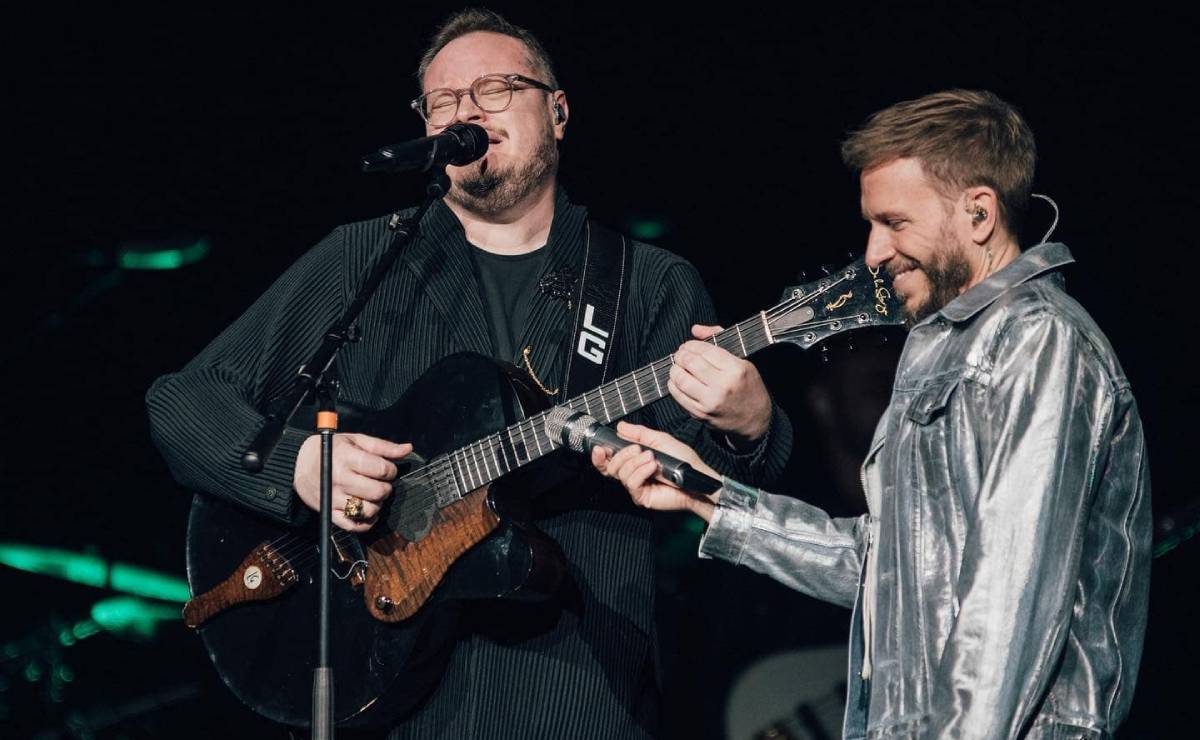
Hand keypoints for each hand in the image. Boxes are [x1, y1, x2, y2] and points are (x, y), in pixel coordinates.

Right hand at [293, 433, 411, 531]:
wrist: (297, 463)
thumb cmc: (331, 449)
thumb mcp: (355, 440)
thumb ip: (382, 446)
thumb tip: (407, 448)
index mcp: (347, 457)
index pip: (381, 469)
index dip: (391, 470)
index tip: (386, 469)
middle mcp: (339, 479)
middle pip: (378, 492)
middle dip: (386, 488)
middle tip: (380, 483)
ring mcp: (333, 498)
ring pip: (368, 510)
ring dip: (377, 505)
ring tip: (372, 495)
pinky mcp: (329, 512)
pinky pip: (353, 526)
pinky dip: (366, 522)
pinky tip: (367, 512)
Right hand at [590, 422, 718, 520]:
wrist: (696, 477)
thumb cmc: (683, 461)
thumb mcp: (660, 440)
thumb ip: (639, 433)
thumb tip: (621, 427)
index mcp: (634, 460)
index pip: (609, 460)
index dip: (600, 455)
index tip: (600, 447)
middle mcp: (632, 474)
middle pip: (610, 466)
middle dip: (621, 454)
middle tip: (637, 449)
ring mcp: (636, 486)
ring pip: (621, 473)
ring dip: (635, 462)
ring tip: (652, 457)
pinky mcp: (641, 496)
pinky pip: (631, 483)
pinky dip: (641, 472)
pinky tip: (653, 467)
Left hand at [668, 324, 771, 441]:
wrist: (756, 421)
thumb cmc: (749, 388)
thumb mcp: (743, 361)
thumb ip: (719, 340)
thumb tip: (695, 329)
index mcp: (736, 369)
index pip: (705, 350)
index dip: (691, 345)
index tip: (688, 345)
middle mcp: (723, 385)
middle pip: (690, 363)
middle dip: (680, 355)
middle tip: (680, 354)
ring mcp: (710, 401)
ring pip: (680, 380)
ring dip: (674, 369)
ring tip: (677, 366)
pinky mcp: (700, 414)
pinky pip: (678, 396)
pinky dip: (673, 386)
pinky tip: (677, 381)